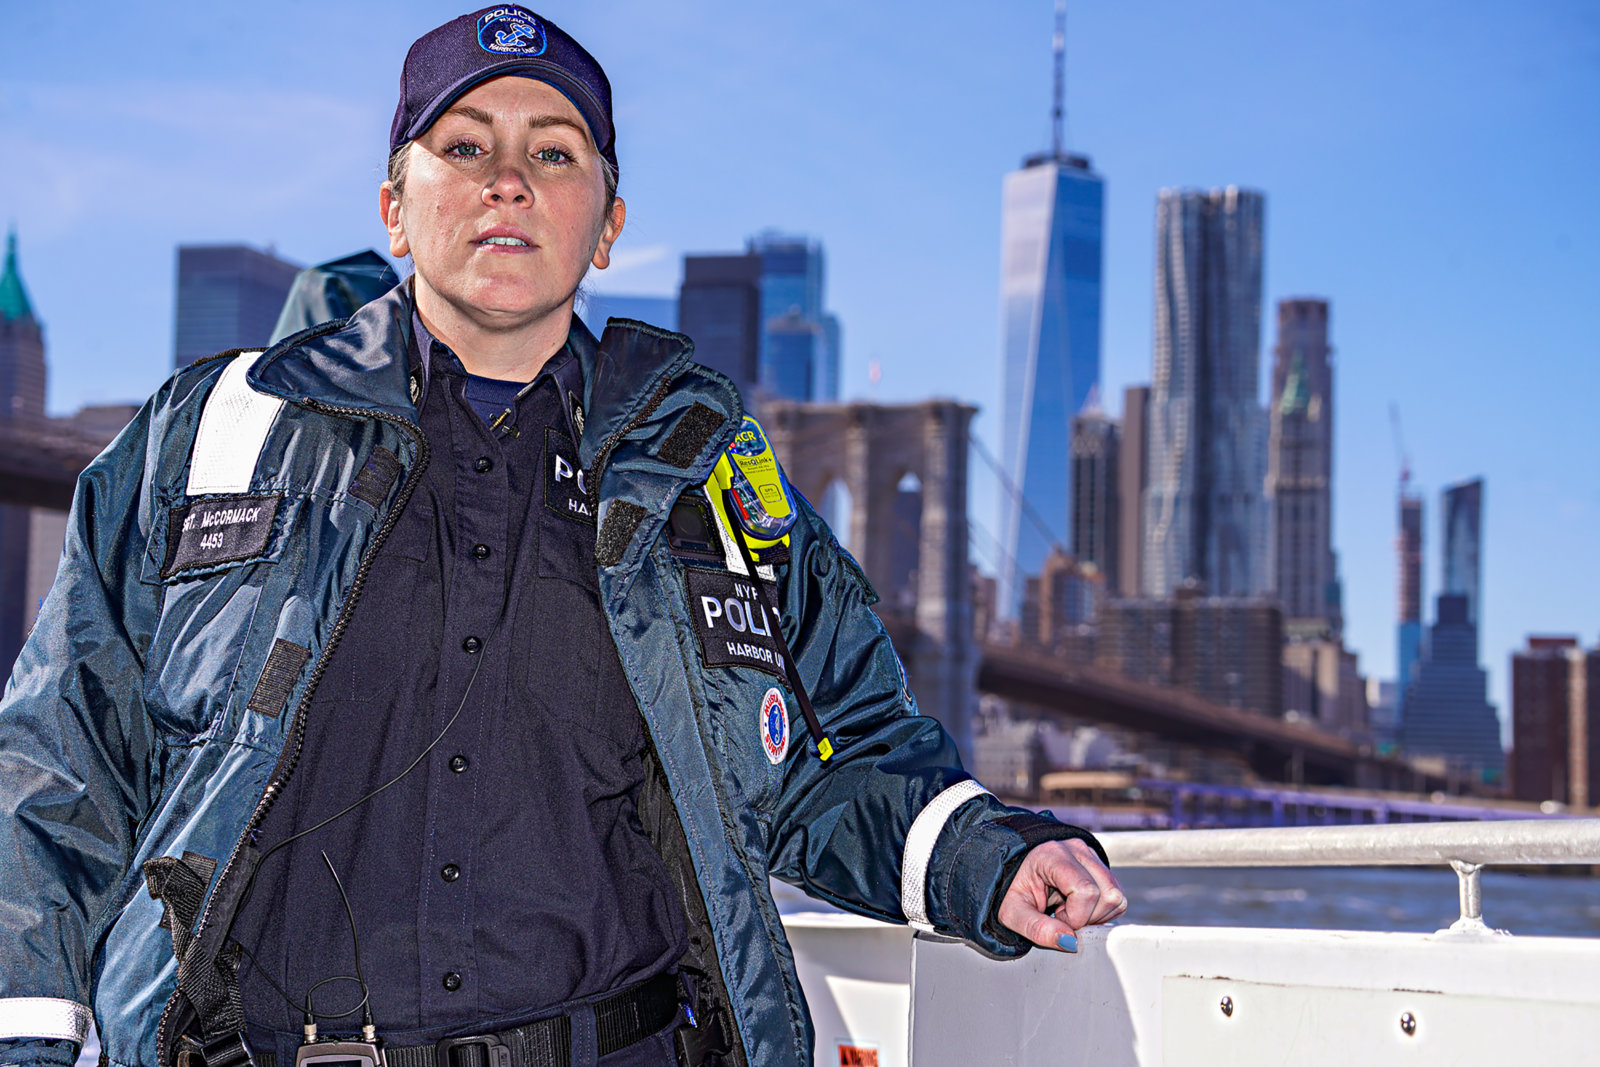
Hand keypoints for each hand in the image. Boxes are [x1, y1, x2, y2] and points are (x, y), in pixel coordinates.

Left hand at [996, 838, 1126, 951]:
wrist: (1011, 871)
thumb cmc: (1010, 889)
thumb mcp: (1012, 912)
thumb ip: (1037, 928)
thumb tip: (1070, 942)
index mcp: (1052, 855)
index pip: (1086, 890)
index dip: (1075, 916)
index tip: (1056, 917)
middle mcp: (1076, 849)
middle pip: (1107, 894)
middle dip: (1087, 917)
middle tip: (1061, 915)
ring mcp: (1090, 855)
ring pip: (1116, 896)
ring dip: (1096, 915)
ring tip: (1070, 911)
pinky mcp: (1099, 865)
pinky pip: (1116, 897)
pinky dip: (1101, 911)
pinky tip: (1079, 907)